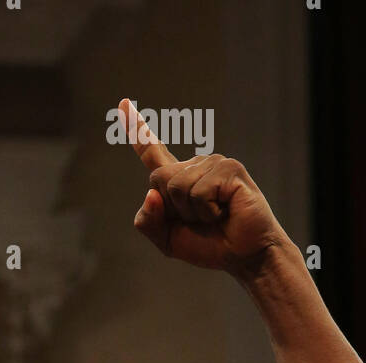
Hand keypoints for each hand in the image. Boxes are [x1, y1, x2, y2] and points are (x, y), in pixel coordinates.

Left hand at [120, 99, 283, 272]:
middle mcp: (195, 165)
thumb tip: (150, 194)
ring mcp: (213, 163)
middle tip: (198, 220)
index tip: (123, 104)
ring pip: (177, 187)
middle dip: (171, 208)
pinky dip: (207, 211)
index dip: (136, 130)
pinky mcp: (229, 169)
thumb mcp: (166, 239)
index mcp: (177, 179)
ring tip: (215, 216)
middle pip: (157, 178)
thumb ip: (148, 221)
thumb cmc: (208, 245)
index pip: (152, 151)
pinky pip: (199, 191)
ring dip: (192, 213)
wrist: (243, 255)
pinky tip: (224, 211)